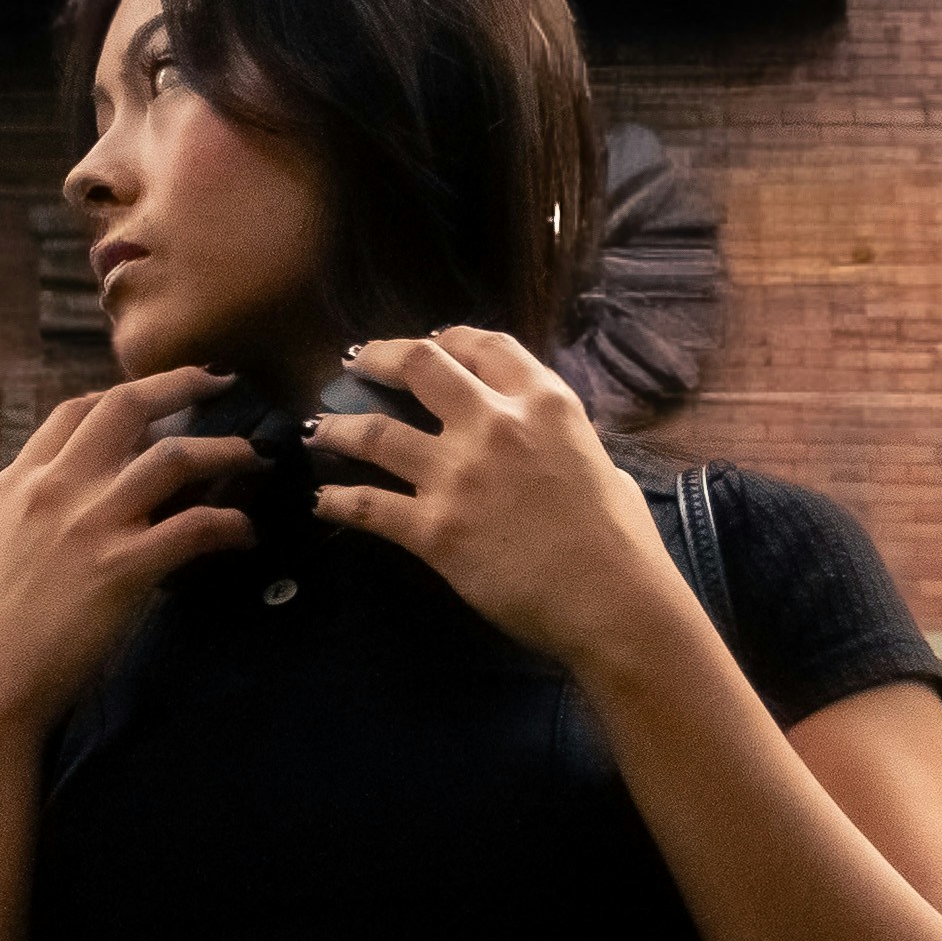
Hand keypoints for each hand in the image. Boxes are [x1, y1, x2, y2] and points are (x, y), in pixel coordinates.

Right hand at [0, 367, 254, 747]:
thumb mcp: (3, 540)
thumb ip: (40, 504)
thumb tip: (86, 492)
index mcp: (22, 478)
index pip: (77, 409)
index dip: (126, 394)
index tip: (161, 394)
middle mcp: (56, 487)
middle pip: (126, 406)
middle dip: (183, 383)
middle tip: (224, 380)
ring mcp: (91, 523)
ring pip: (175, 456)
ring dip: (227, 451)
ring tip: (259, 457)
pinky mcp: (123, 567)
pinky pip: (195, 526)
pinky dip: (231, 523)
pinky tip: (245, 532)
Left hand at [302, 330, 703, 686]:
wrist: (612, 601)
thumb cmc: (622, 542)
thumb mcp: (600, 464)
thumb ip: (563, 444)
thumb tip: (550, 449)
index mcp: (544, 403)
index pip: (485, 346)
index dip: (449, 339)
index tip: (429, 344)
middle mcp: (493, 425)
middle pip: (420, 366)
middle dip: (378, 357)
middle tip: (353, 364)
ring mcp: (458, 475)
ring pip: (375, 432)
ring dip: (339, 427)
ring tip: (319, 429)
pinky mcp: (434, 529)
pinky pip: (368, 506)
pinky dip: (337, 500)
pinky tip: (322, 499)